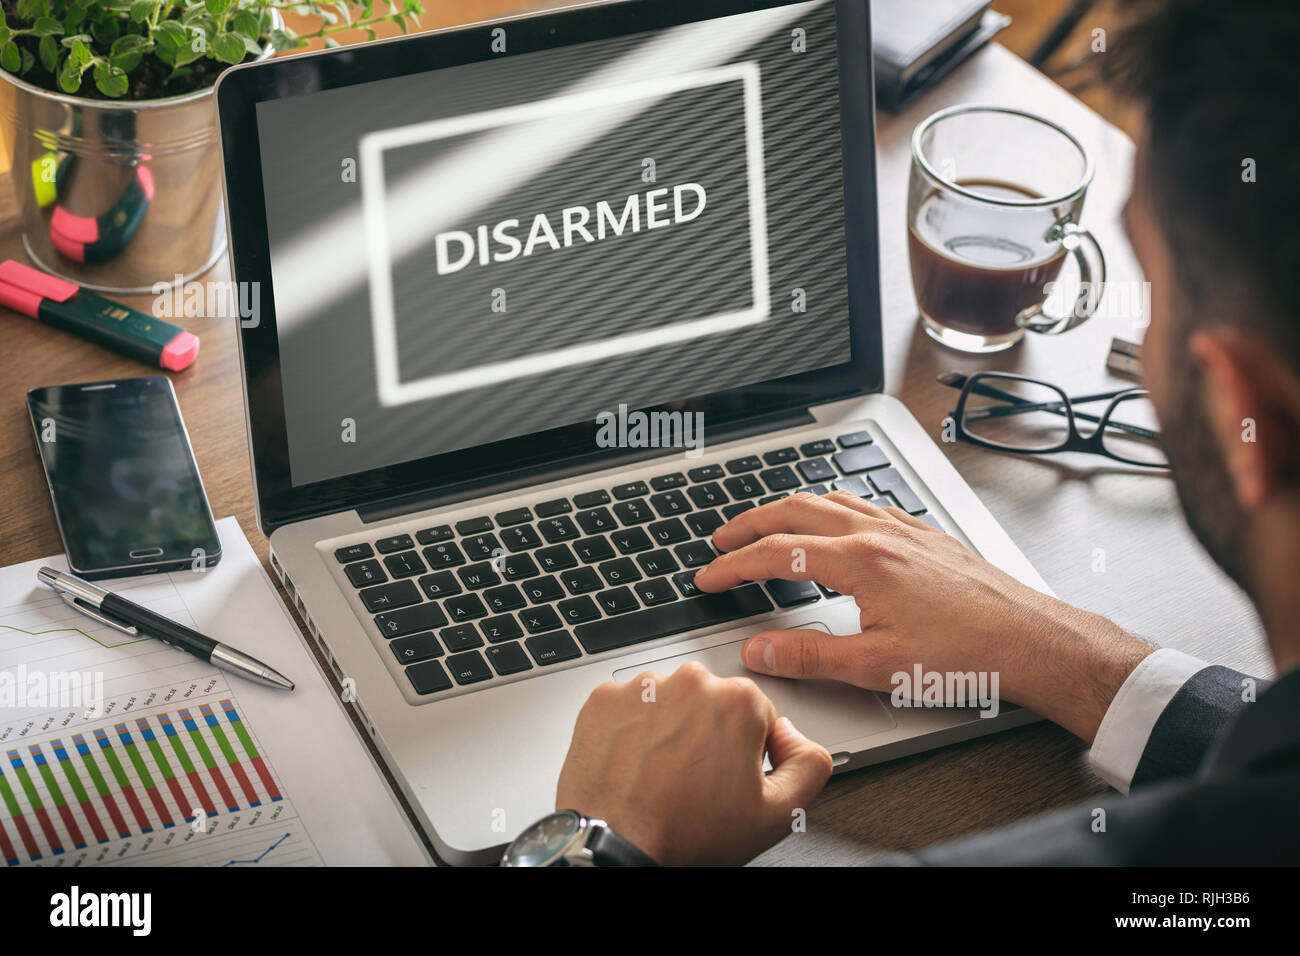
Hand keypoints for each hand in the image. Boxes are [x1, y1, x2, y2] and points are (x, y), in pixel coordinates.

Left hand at [556, 662, 832, 865]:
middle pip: (711, 701)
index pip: (756, 713)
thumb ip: (810, 764)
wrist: (617, 846)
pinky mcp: (605, 698)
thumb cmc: (686, 833)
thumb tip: (796, 737)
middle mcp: (691, 682)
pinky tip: (635, 762)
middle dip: (708, 733)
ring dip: (669, 728)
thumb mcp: (777, 814)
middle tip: (695, 778)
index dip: (746, 749)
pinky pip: (628, 705)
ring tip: (661, 773)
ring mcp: (643, 687)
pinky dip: (631, 728)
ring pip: (669, 701)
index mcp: (738, 701)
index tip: (728, 774)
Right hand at [693, 491, 1153, 741]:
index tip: (708, 578)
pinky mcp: (924, 535)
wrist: (1031, 639)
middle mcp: (878, 533)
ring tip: (766, 524)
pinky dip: (832, 506)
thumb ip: (808, 656)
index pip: (776, 555)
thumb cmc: (966, 653)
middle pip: (795, 510)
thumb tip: (758, 652)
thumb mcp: (876, 666)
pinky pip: (865, 503)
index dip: (733, 566)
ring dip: (788, 509)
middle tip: (721, 540)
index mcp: (859, 561)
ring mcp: (903, 528)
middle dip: (750, 523)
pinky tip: (836, 521)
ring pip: (830, 499)